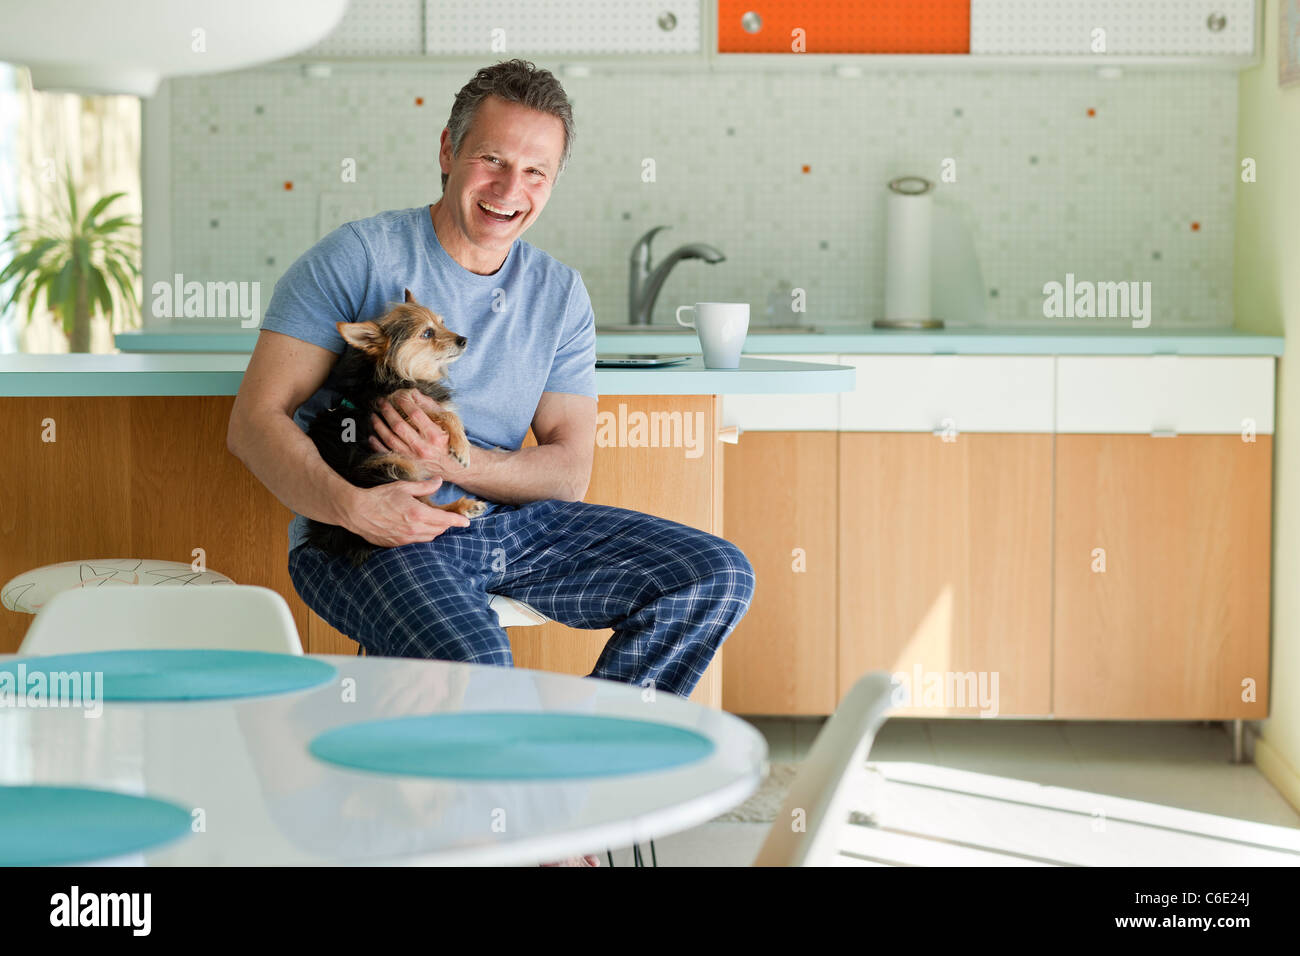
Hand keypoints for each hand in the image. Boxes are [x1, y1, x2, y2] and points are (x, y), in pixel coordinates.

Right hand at [343, 478, 469, 547]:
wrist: (356, 512)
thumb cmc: (378, 496)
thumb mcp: (403, 487)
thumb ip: (424, 486)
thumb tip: (438, 482)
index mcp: (418, 514)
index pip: (445, 520)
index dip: (458, 521)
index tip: (466, 522)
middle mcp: (414, 529)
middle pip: (439, 530)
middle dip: (446, 523)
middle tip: (448, 516)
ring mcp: (405, 539)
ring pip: (429, 537)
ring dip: (435, 530)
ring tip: (433, 521)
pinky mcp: (397, 544)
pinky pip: (416, 541)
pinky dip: (421, 535)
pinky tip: (417, 527)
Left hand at [368, 390, 456, 477]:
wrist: (453, 466)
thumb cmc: (449, 439)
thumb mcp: (446, 421)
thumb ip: (429, 406)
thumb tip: (412, 393)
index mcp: (435, 435)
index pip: (415, 414)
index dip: (404, 402)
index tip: (397, 395)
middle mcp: (423, 447)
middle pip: (399, 426)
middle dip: (387, 411)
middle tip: (381, 402)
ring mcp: (413, 458)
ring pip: (390, 439)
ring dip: (379, 425)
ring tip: (374, 415)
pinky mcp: (406, 465)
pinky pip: (386, 454)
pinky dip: (377, 445)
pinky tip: (372, 435)